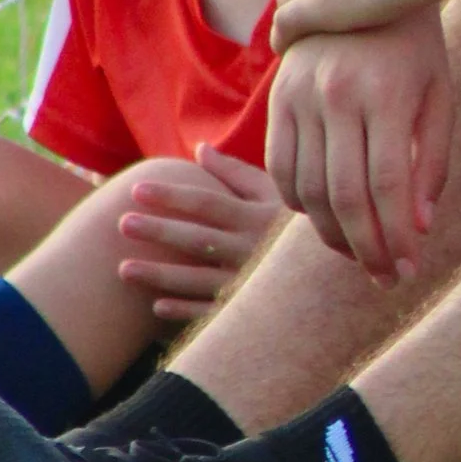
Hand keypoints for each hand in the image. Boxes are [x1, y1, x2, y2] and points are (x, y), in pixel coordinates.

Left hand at [116, 147, 284, 319]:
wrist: (338, 276)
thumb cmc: (300, 228)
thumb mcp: (277, 194)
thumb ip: (237, 173)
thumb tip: (200, 148)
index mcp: (257, 218)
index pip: (208, 204)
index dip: (172, 196)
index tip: (136, 189)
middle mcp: (253, 250)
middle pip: (198, 240)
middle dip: (159, 231)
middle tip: (122, 224)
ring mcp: (252, 284)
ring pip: (200, 280)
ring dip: (161, 276)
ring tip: (124, 269)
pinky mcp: (254, 312)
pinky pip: (215, 313)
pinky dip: (186, 311)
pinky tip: (157, 306)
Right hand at [265, 5, 454, 281]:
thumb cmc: (415, 44)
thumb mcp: (439, 95)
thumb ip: (433, 161)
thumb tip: (421, 227)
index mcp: (386, 95)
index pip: (387, 185)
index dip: (395, 236)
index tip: (407, 269)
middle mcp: (336, 96)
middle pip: (344, 196)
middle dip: (365, 248)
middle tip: (383, 276)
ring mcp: (300, 96)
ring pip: (306, 189)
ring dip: (330, 234)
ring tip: (357, 255)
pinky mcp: (278, 98)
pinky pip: (278, 166)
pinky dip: (297, 203)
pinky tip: (323, 219)